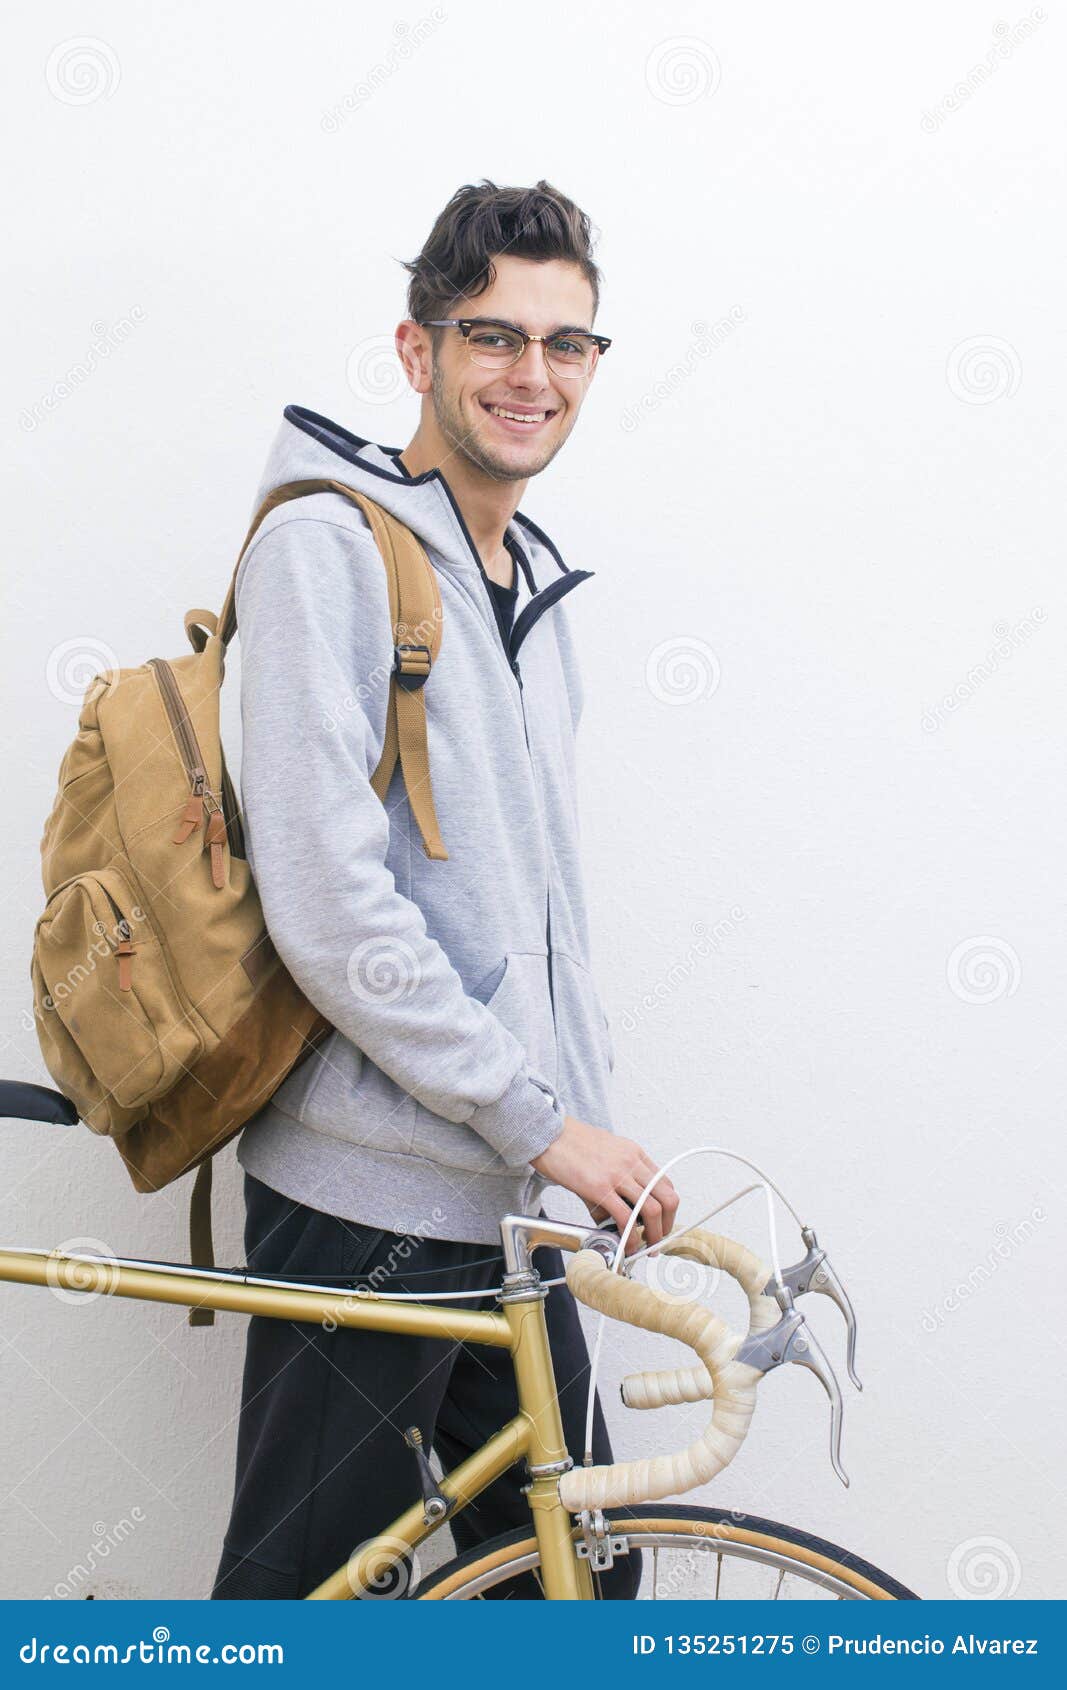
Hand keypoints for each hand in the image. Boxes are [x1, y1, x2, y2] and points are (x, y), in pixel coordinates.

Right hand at [531, 1116, 679, 1253]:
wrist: (548, 1133)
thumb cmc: (571, 1142)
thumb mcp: (605, 1151)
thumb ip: (617, 1176)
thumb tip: (615, 1210)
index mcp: (635, 1153)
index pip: (666, 1184)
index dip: (668, 1209)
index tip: (662, 1222)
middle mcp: (632, 1163)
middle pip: (667, 1198)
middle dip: (667, 1225)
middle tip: (658, 1239)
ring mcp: (618, 1175)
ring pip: (652, 1210)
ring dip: (654, 1235)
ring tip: (646, 1247)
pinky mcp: (600, 1188)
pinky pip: (626, 1218)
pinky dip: (631, 1237)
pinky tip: (627, 1245)